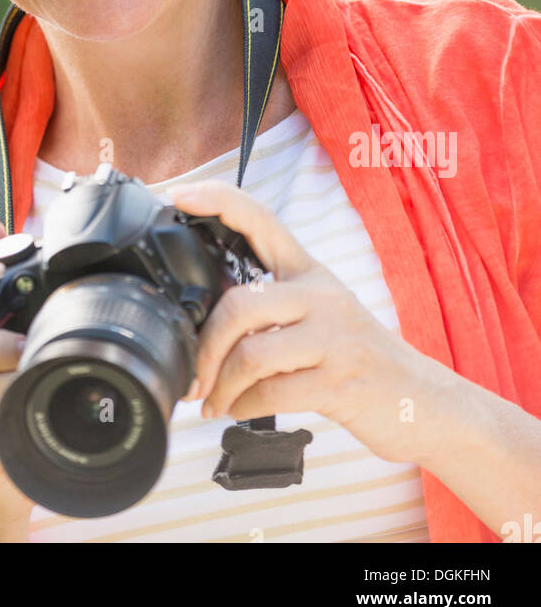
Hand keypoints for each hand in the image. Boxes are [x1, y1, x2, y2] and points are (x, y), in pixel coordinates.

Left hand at [165, 182, 443, 466]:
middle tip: (193, 379)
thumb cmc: (358, 357)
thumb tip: (206, 317)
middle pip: (239, 305)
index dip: (219, 201)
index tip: (179, 195)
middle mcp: (322, 295)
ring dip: (221, 386)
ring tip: (213, 402)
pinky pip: (272, 393)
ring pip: (251, 354)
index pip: (260, 219)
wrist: (426, 401)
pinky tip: (239, 411)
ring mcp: (334, 338)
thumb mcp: (322, 313)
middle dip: (204, 349)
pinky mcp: (340, 382)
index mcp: (310, 271)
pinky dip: (243, 408)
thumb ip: (274, 304)